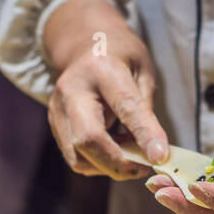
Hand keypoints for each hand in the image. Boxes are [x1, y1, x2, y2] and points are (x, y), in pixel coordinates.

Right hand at [42, 0, 168, 179]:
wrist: (85, 45)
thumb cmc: (121, 57)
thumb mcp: (143, 71)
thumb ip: (145, 110)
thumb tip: (154, 152)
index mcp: (101, 67)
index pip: (124, 106)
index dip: (143, 134)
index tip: (159, 157)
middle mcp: (71, 89)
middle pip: (87, 139)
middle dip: (118, 162)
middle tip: (143, 168)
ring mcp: (57, 109)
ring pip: (78, 156)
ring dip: (109, 166)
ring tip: (131, 154)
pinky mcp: (54, 125)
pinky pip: (76, 158)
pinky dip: (98, 163)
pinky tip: (114, 149)